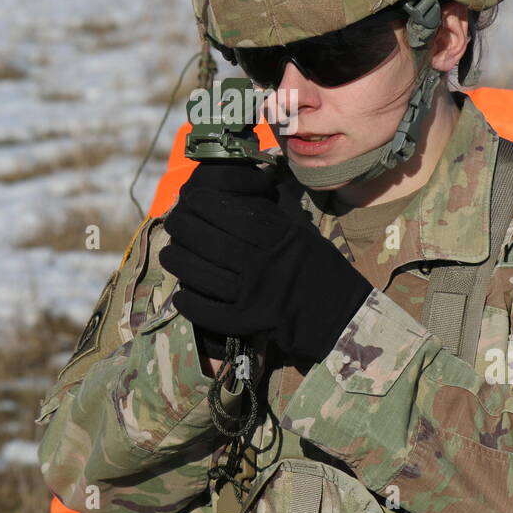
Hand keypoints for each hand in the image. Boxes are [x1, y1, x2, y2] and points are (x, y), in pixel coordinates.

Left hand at [159, 168, 372, 362]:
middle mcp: (268, 261)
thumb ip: (269, 215)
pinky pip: (214, 313)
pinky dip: (193, 304)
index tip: (190, 198)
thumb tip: (237, 191)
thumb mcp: (299, 232)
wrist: (342, 315)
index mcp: (281, 235)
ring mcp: (259, 293)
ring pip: (206, 276)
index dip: (206, 204)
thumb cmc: (318, 269)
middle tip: (173, 224)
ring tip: (170, 255)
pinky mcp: (253, 322)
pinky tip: (182, 296)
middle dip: (185, 230)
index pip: (234, 213)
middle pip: (213, 242)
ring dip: (181, 264)